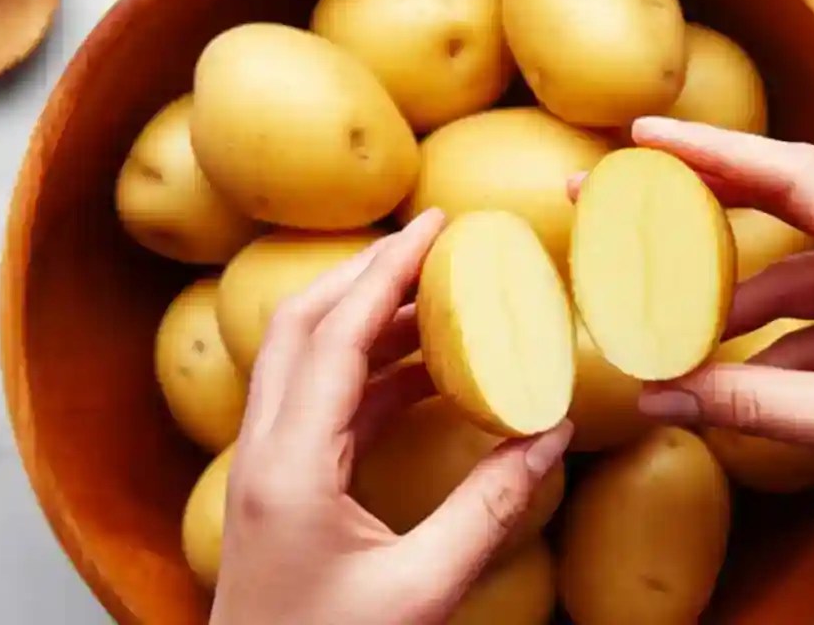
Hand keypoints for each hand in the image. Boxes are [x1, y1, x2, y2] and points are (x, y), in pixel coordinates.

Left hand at [210, 209, 572, 624]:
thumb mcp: (422, 589)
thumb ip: (489, 510)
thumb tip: (549, 439)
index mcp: (289, 466)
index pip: (335, 334)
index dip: (388, 271)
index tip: (436, 225)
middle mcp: (263, 453)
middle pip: (302, 326)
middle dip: (368, 274)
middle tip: (435, 245)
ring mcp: (264, 470)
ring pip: (306, 360)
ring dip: (367, 320)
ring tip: (440, 300)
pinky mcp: (279, 489)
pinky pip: (321, 404)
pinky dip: (371, 373)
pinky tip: (426, 374)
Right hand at [618, 117, 813, 530]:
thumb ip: (755, 406)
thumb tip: (661, 396)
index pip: (796, 175)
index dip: (713, 151)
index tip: (646, 134)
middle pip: (792, 203)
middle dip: (710, 209)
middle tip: (632, 203)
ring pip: (805, 268)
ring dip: (744, 303)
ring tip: (675, 334)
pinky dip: (786, 335)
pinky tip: (740, 375)